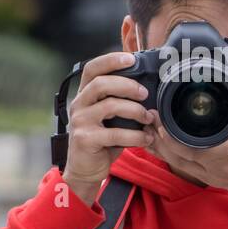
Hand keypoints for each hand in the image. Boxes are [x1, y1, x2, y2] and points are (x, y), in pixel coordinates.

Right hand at [61, 51, 157, 205]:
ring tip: (149, 118)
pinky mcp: (85, 139)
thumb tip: (148, 90)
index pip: (92, 69)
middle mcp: (78, 105)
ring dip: (135, 111)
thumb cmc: (102, 140)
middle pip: (101, 84)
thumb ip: (120, 101)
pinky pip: (115, 133)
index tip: (131, 59)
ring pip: (110, 106)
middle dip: (128, 86)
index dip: (111, 60)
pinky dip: (136, 135)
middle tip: (145, 94)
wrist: (85, 169)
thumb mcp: (109, 118)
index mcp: (84, 95)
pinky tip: (146, 138)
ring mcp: (80, 122)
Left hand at [149, 71, 227, 192]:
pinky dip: (169, 158)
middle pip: (180, 158)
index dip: (174, 139)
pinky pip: (183, 169)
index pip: (195, 148)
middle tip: (150, 121)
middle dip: (161, 141)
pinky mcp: (209, 179)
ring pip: (179, 165)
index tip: (161, 123)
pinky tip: (158, 147)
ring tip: (147, 132)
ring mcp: (211, 175)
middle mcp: (217, 167)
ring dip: (161, 150)